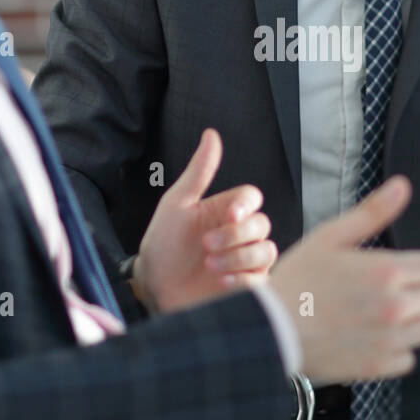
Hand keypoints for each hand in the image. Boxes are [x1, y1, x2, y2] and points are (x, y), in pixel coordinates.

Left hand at [135, 129, 277, 313]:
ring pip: (267, 251)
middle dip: (236, 234)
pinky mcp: (245, 286)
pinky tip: (222, 280)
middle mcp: (239, 234)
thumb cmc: (164, 243)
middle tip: (206, 245)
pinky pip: (263, 280)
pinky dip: (246, 279)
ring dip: (240, 257)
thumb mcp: (176, 204)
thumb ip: (199, 171)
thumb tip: (211, 133)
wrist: (153, 286)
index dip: (246, 204)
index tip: (230, 214)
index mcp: (224, 210)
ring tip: (209, 264)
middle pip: (262, 224)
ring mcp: (244, 260)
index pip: (252, 197)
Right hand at [267, 177, 419, 384]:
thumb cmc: (297, 279)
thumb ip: (372, 212)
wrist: (270, 328)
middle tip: (394, 285)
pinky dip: (397, 348)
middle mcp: (395, 306)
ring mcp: (388, 339)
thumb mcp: (332, 236)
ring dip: (412, 319)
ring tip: (384, 312)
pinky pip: (407, 358)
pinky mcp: (378, 365)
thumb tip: (402, 186)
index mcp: (387, 271)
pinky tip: (374, 337)